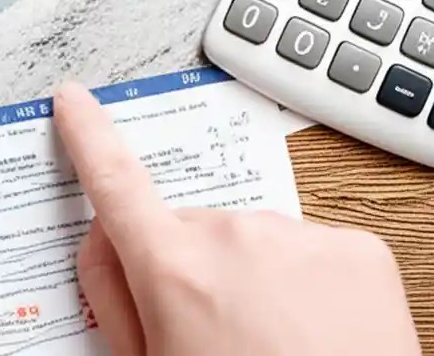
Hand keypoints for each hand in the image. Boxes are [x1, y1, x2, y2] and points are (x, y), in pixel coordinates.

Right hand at [54, 82, 421, 355]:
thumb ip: (115, 297)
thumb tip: (107, 243)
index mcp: (173, 270)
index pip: (113, 182)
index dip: (88, 136)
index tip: (75, 102)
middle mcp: (235, 237)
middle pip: (191, 232)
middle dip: (189, 270)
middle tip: (210, 334)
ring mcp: (302, 237)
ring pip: (255, 244)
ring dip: (255, 281)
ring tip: (271, 345)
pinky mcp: (358, 250)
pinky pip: (313, 254)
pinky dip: (310, 288)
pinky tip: (314, 334)